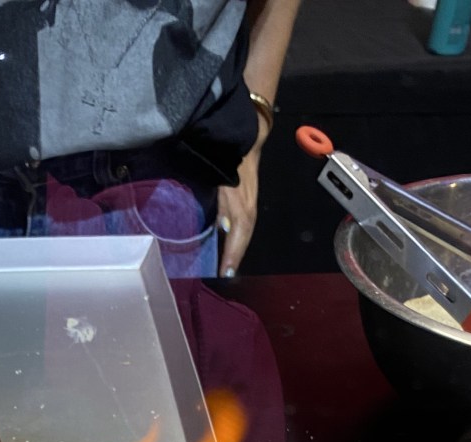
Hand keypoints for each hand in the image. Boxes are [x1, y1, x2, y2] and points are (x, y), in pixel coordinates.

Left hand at [216, 141, 261, 277]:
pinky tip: (231, 243)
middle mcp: (249, 208)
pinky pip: (245, 224)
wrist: (246, 140)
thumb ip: (223, 207)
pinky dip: (238, 237)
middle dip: (235, 255)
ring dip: (238, 248)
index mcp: (242, 206)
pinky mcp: (248, 201)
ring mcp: (250, 204)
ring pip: (245, 232)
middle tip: (227, 272)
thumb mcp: (220, 184)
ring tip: (229, 263)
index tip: (226, 272)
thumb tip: (224, 228)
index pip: (238, 236)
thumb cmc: (229, 160)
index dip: (232, 254)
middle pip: (244, 237)